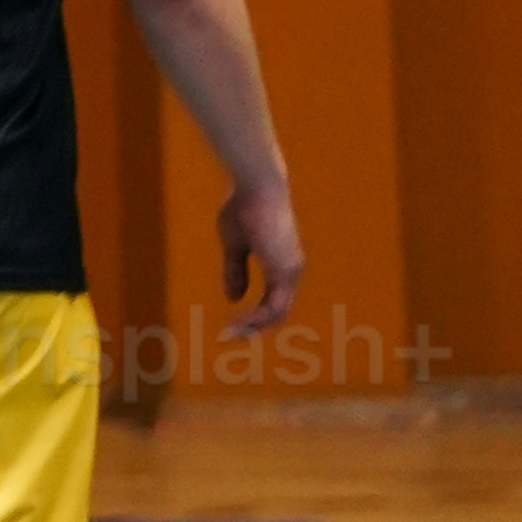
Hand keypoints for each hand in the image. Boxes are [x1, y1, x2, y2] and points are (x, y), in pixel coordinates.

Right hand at [220, 166, 305, 325]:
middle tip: (230, 336)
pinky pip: (274, 307)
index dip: (253, 314)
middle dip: (254, 326)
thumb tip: (234, 299)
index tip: (230, 324)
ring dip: (254, 326)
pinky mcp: (285, 271)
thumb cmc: (244, 207)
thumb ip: (236, 271)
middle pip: (277, 310)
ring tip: (231, 333)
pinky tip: (238, 321)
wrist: (256, 186)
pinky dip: (256, 318)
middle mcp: (291, 269)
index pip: (272, 299)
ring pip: (277, 312)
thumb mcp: (234, 244)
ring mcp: (290, 271)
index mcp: (281, 261)